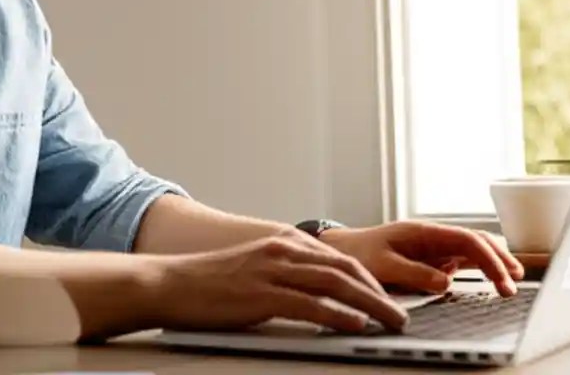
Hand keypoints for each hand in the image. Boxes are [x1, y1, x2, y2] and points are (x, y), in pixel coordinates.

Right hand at [148, 230, 407, 333]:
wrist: (169, 283)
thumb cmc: (208, 282)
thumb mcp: (254, 269)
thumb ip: (286, 276)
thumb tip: (317, 295)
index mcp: (283, 243)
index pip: (340, 259)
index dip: (370, 279)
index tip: (390, 296)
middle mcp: (282, 250)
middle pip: (346, 269)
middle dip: (379, 293)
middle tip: (400, 313)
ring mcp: (272, 271)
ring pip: (335, 284)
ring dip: (370, 304)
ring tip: (391, 321)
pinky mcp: (260, 294)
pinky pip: (309, 304)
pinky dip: (337, 314)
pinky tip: (355, 325)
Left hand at [320, 221, 525, 296]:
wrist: (343, 249)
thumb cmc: (359, 253)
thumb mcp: (383, 265)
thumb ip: (414, 274)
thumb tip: (446, 281)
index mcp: (424, 232)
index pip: (467, 241)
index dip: (489, 260)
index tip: (502, 281)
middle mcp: (433, 236)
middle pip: (476, 241)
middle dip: (499, 260)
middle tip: (514, 285)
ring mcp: (433, 245)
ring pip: (472, 249)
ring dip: (493, 262)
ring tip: (512, 280)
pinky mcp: (430, 256)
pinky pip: (460, 258)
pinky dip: (479, 266)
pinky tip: (490, 277)